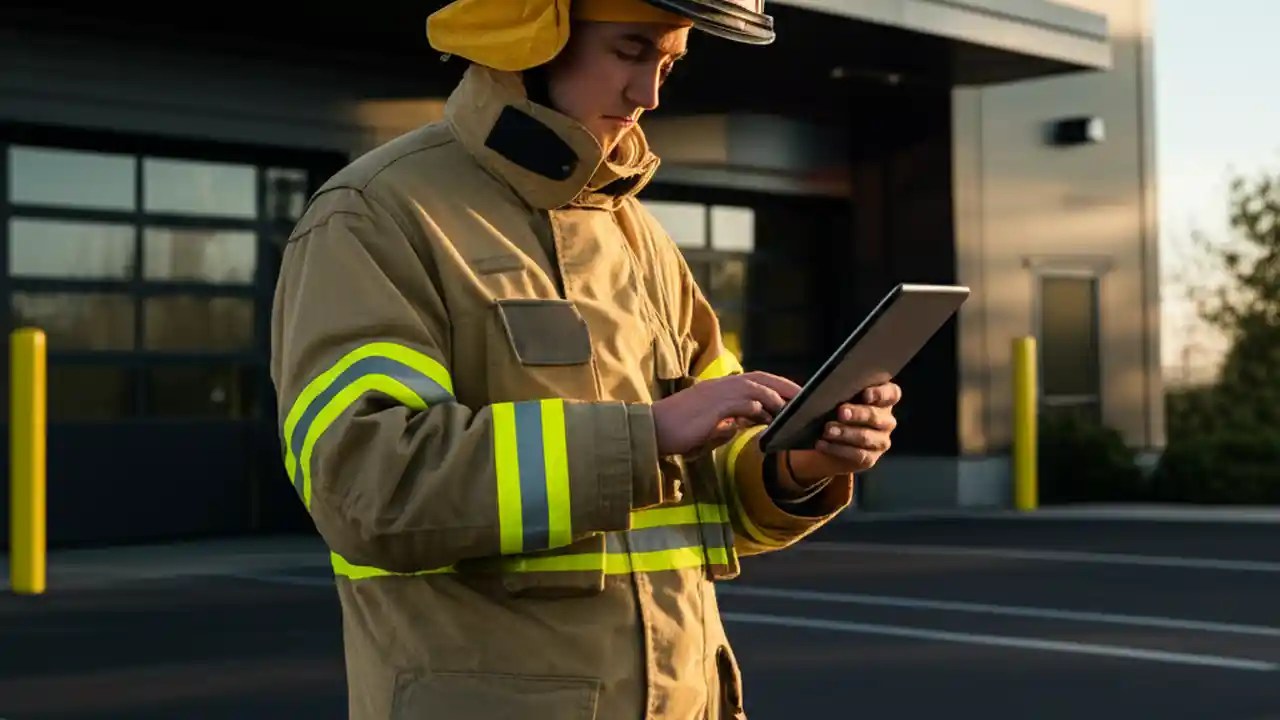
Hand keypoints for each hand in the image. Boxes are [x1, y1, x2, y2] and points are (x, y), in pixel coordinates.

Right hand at [652, 371, 800, 456]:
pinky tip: (770, 415)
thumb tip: (747, 423)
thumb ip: (729, 422)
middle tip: (805, 397)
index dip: (775, 386)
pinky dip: (759, 406)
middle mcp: (719, 386)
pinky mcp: (713, 406)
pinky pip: (743, 401)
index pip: (753, 381)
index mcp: (719, 389)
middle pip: (760, 378)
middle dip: (784, 386)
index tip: (793, 396)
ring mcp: (716, 394)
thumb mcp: (709, 427)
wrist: (652, 431)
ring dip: (776, 395)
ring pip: (754, 386)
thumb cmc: (678, 432)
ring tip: (793, 407)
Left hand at [786, 382, 900, 480]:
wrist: (829, 441)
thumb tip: (826, 388)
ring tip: (828, 430)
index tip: (866, 395)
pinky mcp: (870, 458)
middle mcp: (886, 420)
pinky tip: (822, 444)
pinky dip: (837, 449)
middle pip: (876, 416)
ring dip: (846, 433)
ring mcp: (880, 440)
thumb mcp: (839, 397)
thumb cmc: (836, 410)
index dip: (881, 394)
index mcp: (883, 399)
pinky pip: (857, 454)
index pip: (891, 394)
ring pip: (866, 437)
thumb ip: (842, 390)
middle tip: (841, 412)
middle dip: (858, 414)